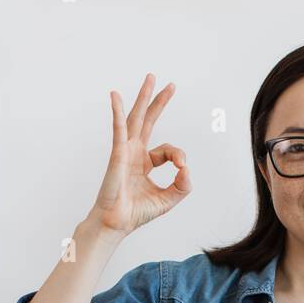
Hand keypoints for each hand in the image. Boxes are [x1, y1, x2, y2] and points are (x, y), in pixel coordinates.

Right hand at [88, 73, 191, 236]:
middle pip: (148, 120)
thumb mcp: (169, 199)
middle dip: (159, 102)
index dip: (178, 156)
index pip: (166, 150)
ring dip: (143, 98)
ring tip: (150, 78)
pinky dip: (117, 111)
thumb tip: (187, 168)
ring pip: (135, 118)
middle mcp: (133, 153)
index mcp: (144, 162)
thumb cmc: (136, 213)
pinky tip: (116, 96)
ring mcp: (124, 151)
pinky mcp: (117, 154)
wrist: (116, 224)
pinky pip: (118, 129)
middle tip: (170, 84)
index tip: (182, 169)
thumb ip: (183, 185)